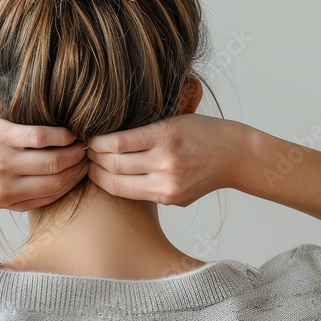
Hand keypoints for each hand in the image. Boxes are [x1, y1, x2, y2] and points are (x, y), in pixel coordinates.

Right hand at [0, 119, 89, 210]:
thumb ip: (26, 130)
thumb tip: (68, 132)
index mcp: (0, 138)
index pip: (44, 138)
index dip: (68, 137)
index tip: (78, 134)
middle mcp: (2, 164)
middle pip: (53, 164)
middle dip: (77, 156)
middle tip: (87, 150)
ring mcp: (4, 188)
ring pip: (53, 184)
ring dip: (74, 174)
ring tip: (83, 164)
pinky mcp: (6, 203)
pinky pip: (43, 198)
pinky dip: (61, 189)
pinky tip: (69, 179)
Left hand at [85, 114, 250, 206]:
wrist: (235, 156)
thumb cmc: (203, 133)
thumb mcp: (173, 120)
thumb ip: (143, 131)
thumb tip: (104, 137)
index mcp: (165, 137)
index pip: (117, 143)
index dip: (95, 142)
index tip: (87, 138)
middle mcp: (166, 163)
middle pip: (113, 166)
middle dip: (93, 159)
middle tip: (85, 152)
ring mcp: (168, 185)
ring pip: (119, 185)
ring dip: (100, 175)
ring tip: (92, 166)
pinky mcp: (171, 199)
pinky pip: (135, 194)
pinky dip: (119, 185)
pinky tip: (112, 177)